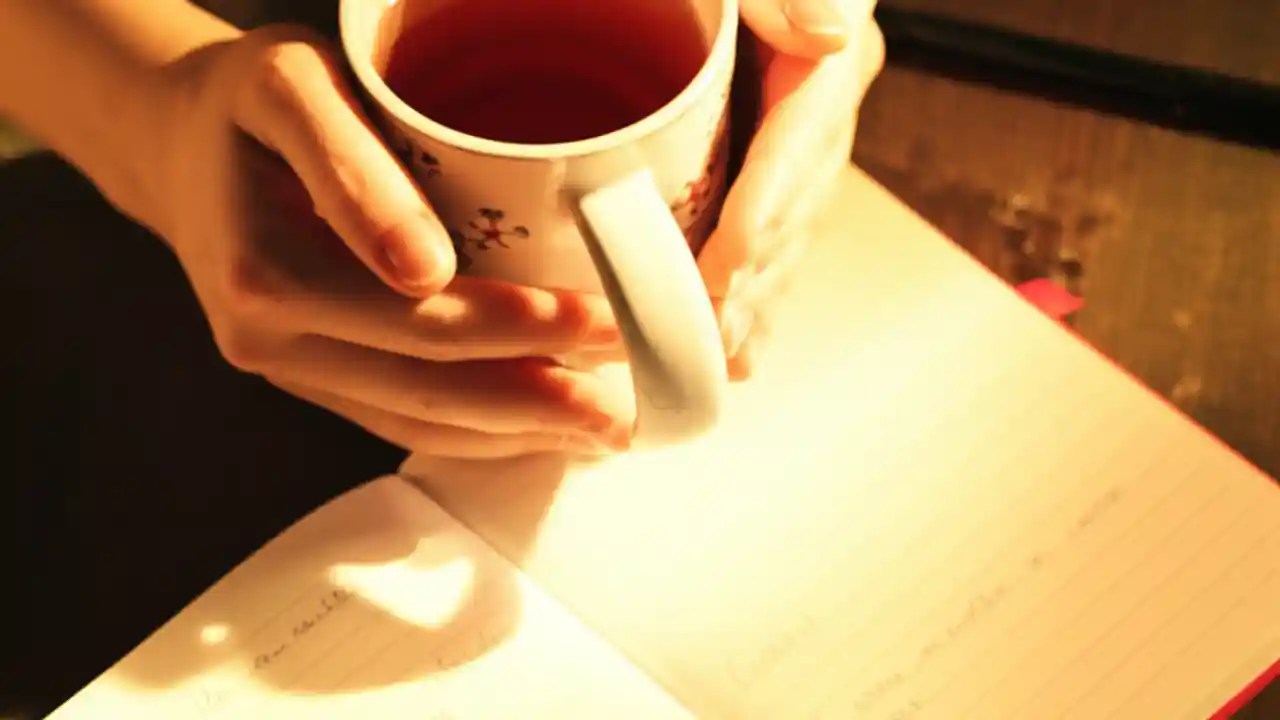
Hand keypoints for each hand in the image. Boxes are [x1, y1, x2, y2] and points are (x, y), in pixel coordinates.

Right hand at [146, 26, 629, 457]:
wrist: (176, 147)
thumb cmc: (247, 104)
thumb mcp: (289, 88)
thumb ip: (350, 167)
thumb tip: (422, 269)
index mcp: (268, 272)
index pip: (425, 323)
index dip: (527, 331)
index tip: (611, 325)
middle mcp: (270, 340)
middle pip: (430, 389)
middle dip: (542, 400)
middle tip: (635, 404)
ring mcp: (287, 369)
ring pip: (418, 422)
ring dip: (519, 434)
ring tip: (607, 433)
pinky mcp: (306, 378)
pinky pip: (396, 420)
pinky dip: (474, 433)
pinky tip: (536, 435)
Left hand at [700, 0, 884, 378]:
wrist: (757, 8)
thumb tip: (828, 36)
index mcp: (830, 62)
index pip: (804, 134)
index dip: (769, 199)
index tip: (733, 253)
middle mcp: (829, 119)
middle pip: (798, 207)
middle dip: (754, 275)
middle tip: (709, 327)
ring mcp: (810, 162)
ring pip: (789, 243)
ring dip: (754, 304)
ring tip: (718, 359)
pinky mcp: (783, 191)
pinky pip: (777, 253)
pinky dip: (758, 307)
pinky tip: (738, 359)